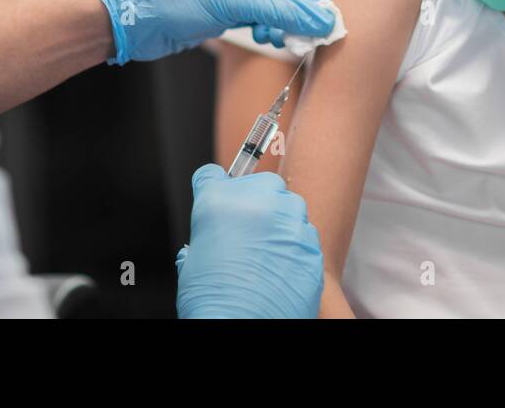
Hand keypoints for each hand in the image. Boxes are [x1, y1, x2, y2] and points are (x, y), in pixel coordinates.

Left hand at [91, 0, 334, 63]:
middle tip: (301, 32)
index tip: (316, 12)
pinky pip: (269, 13)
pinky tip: (261, 37)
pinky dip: (272, 27)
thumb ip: (287, 9)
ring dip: (287, 20)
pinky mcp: (234, 3)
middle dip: (301, 6)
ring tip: (275, 36)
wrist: (136, 15)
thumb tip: (327, 23)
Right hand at [175, 164, 323, 318]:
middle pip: (262, 183)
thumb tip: (214, 235)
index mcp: (217, 201)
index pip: (214, 175)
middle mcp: (257, 202)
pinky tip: (281, 267)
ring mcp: (289, 221)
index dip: (215, 187)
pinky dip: (295, 246)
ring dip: (280, 222)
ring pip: (290, 206)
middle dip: (257, 202)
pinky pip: (305, 234)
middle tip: (248, 232)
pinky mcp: (311, 244)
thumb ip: (207, 233)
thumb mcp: (192, 260)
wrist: (243, 330)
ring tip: (266, 254)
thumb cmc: (213, 302)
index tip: (221, 194)